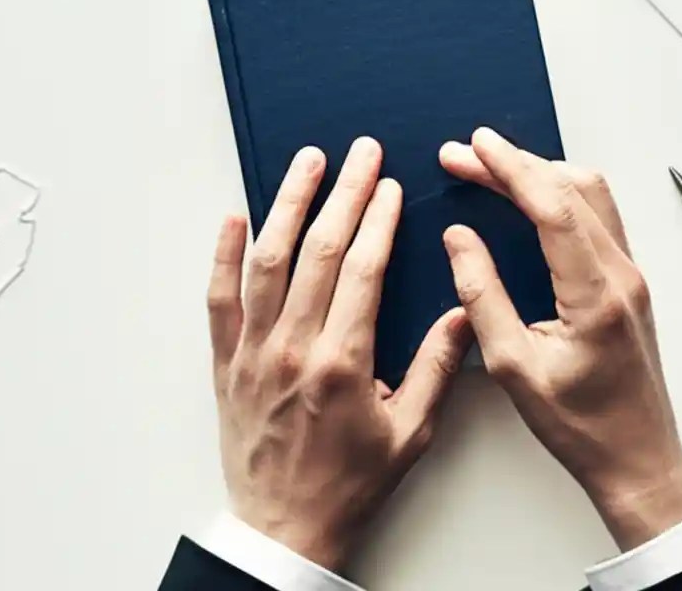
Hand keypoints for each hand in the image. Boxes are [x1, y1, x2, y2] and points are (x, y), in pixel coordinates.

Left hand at [209, 138, 472, 569]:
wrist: (284, 529)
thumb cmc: (348, 486)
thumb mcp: (411, 434)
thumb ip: (435, 369)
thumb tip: (463, 313)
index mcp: (342, 363)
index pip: (362, 269)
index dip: (377, 219)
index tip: (389, 185)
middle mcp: (292, 348)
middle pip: (317, 251)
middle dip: (342, 192)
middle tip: (358, 152)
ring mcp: (253, 353)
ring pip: (266, 261)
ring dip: (287, 204)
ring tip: (304, 162)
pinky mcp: (227, 363)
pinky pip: (218, 298)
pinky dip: (223, 255)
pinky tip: (234, 217)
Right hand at [439, 128, 681, 551]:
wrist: (637, 458)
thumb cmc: (579, 426)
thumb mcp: (513, 368)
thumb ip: (483, 296)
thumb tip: (459, 239)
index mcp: (596, 295)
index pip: (553, 207)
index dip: (511, 168)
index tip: (474, 146)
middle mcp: (622, 276)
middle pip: (572, 190)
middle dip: (515, 164)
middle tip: (463, 155)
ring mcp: (632, 277)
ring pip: (591, 197)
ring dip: (541, 173)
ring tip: (490, 168)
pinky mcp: (630, 285)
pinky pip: (598, 218)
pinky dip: (560, 196)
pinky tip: (529, 198)